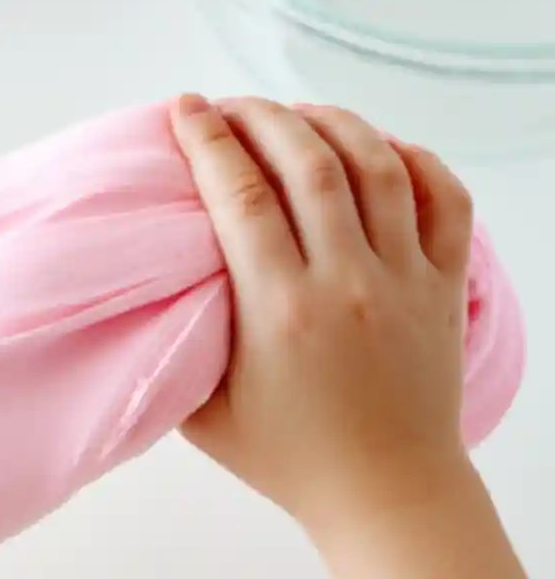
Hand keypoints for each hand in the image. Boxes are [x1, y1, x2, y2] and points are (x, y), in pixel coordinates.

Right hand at [170, 95, 523, 577]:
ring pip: (375, 166)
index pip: (239, 195)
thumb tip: (152, 283)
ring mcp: (404, 279)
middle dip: (261, 116)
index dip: (208, 140)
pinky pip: (443, 198)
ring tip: (295, 112)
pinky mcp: (445, 286)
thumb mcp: (203, 412)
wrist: (385, 492)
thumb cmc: (287, 457)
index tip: (186, 109)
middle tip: (230, 104)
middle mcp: (346, 282)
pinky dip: (414, 158)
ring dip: (330, 121)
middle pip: (306, 162)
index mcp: (280, 310)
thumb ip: (177, 344)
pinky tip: (377, 147)